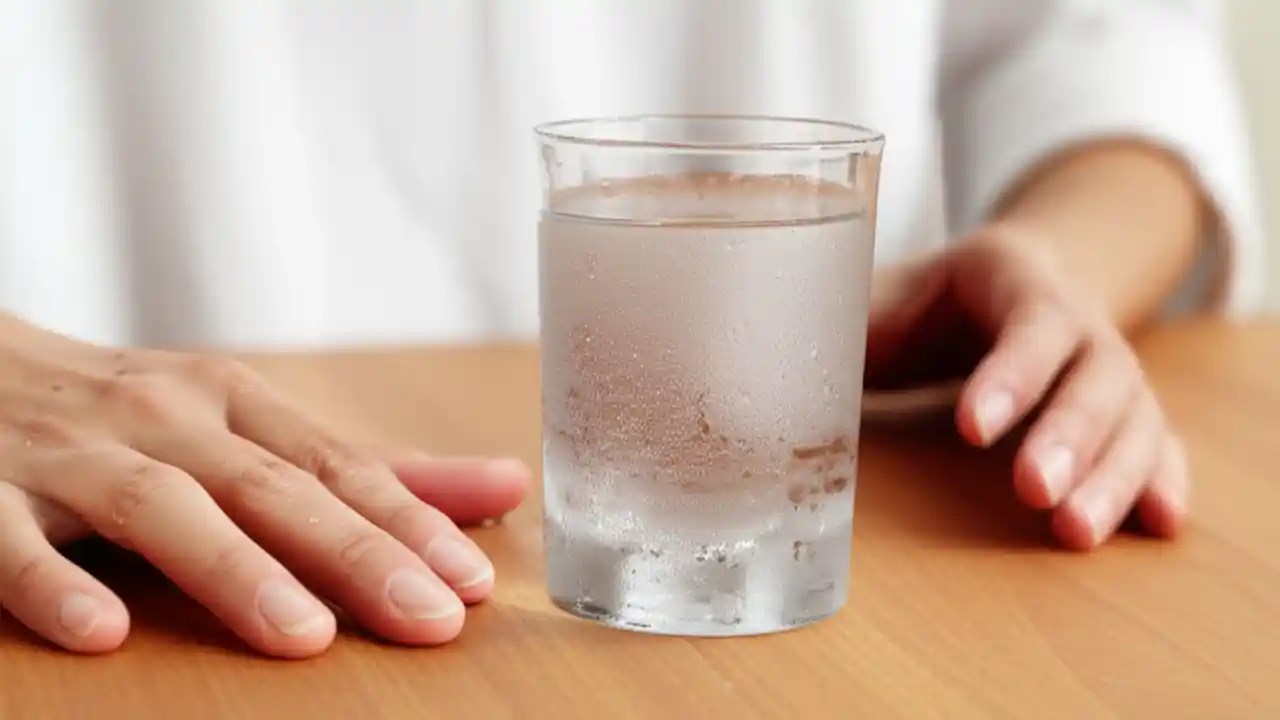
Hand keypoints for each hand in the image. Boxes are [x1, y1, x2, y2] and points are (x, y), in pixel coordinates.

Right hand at [0, 314, 528, 656]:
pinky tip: (101, 632)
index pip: (336, 465)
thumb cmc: (126, 411)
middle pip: (270, 486)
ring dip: (234, 569)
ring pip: (160, 506)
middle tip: (426, 620)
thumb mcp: (245, 422)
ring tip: (302, 636)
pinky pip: (11, 541)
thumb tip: (504, 487)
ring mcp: (70, 453)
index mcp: (231, 401)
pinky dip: (54, 581)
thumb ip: (370, 468)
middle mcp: (162, 417)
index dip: (409, 523)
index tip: (471, 584)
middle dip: (354, 553)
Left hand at [866, 227, 1187, 548]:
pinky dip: (1161, 478)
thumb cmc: (925, 293)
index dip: (1010, 373)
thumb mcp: (884, 290)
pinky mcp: (1122, 406)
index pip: (1030, 320)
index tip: (973, 428)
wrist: (1003, 275)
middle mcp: (1077, 316)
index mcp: (1012, 275)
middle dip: (1068, 434)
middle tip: (1034, 494)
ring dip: (1114, 474)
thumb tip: (743, 355)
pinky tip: (1161, 523)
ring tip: (1076, 532)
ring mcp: (1108, 362)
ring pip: (1133, 412)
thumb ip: (840, 319)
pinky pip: (1155, 438)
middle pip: (1094, 372)